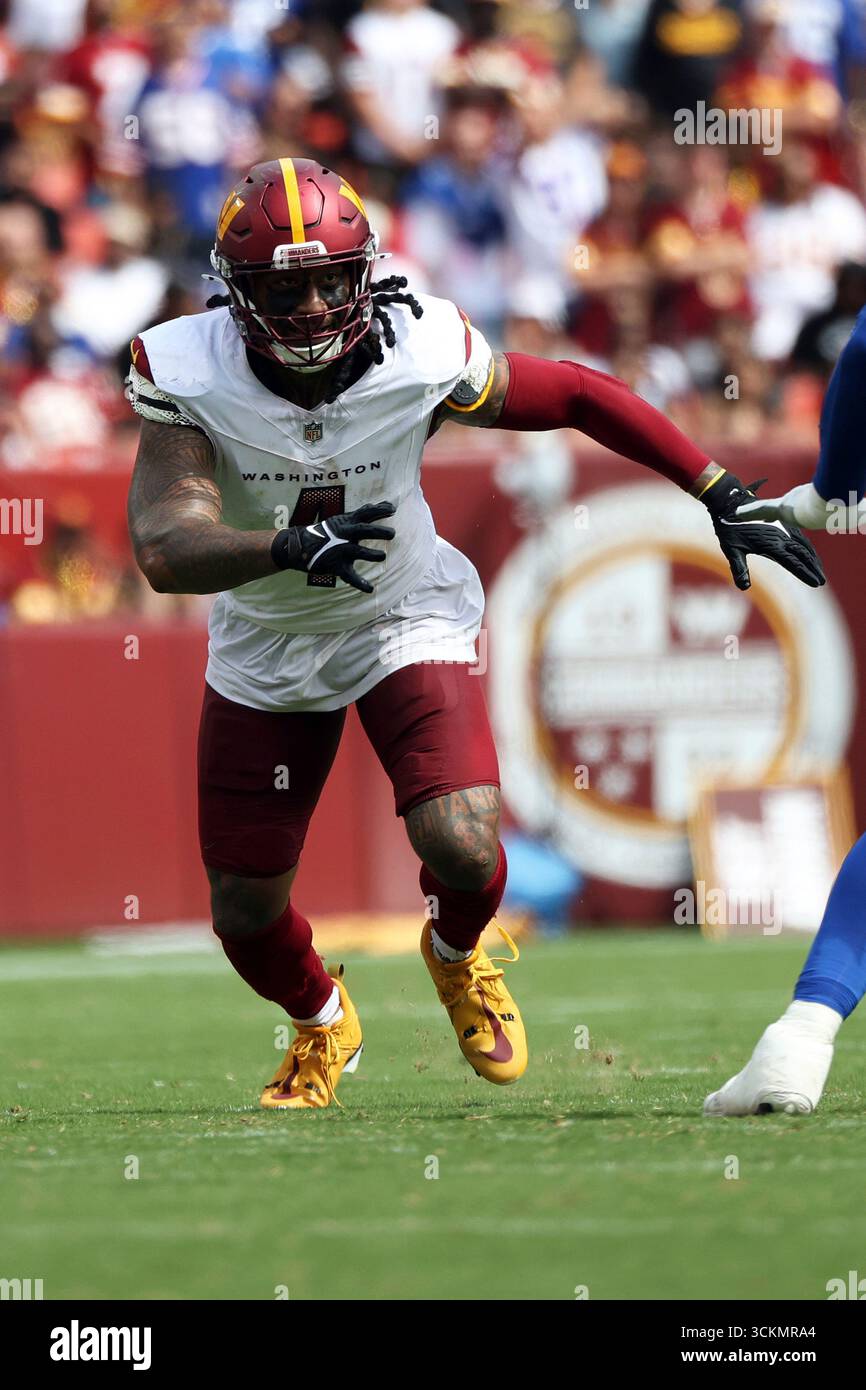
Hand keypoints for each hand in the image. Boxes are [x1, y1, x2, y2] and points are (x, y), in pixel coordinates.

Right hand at [273, 500, 395, 592]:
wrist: (302, 546)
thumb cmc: (328, 532)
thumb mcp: (343, 519)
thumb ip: (364, 514)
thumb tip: (383, 504)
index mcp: (347, 522)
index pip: (365, 513)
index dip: (379, 510)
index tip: (393, 510)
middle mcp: (344, 534)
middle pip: (362, 530)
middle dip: (378, 531)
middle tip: (392, 534)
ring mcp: (340, 550)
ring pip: (357, 551)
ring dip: (371, 554)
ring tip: (382, 556)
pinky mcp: (335, 566)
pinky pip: (349, 576)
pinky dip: (359, 583)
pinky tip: (370, 589)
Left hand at [700, 472, 824, 590]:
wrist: (730, 504)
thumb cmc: (729, 529)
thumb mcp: (731, 550)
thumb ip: (739, 568)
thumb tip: (744, 587)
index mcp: (771, 545)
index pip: (792, 562)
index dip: (805, 573)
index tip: (816, 583)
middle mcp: (781, 537)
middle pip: (802, 555)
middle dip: (813, 568)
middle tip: (821, 581)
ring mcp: (783, 530)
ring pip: (804, 546)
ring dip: (813, 559)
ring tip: (819, 571)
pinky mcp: (783, 525)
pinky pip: (800, 538)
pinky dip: (807, 548)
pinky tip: (810, 554)